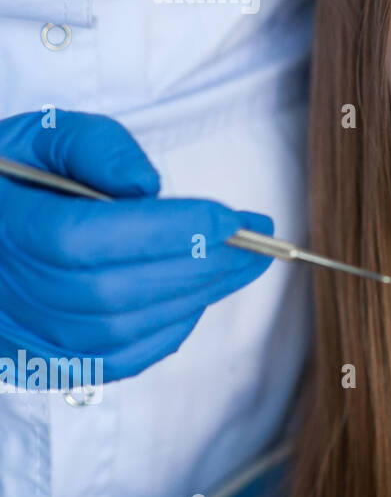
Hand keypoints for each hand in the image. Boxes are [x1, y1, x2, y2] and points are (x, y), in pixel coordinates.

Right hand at [0, 110, 273, 382]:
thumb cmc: (21, 175)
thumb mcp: (49, 135)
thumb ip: (97, 147)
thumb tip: (147, 185)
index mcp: (7, 228)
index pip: (85, 239)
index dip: (166, 231)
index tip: (230, 218)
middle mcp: (8, 290)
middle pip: (113, 291)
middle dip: (199, 266)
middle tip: (259, 243)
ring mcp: (24, 333)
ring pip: (120, 330)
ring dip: (193, 297)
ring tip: (243, 264)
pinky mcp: (44, 359)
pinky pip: (114, 361)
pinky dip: (166, 332)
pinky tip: (197, 298)